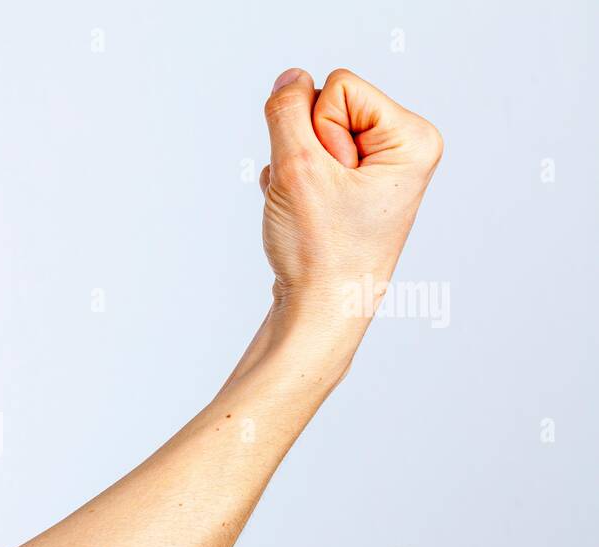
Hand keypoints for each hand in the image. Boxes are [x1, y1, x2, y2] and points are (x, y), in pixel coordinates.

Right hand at [259, 68, 441, 356]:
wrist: (319, 313)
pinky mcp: (351, 188)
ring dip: (294, 169)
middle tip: (318, 199)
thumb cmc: (322, 254)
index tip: (328, 182)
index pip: (338, 88)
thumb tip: (290, 79)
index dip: (316, 132)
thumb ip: (287, 110)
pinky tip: (303, 216)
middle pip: (325, 108)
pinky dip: (292, 184)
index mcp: (413, 138)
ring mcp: (376, 171)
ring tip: (312, 212)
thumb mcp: (297, 168)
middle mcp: (403, 150)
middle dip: (305, 150)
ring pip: (310, 136)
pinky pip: (307, 159)